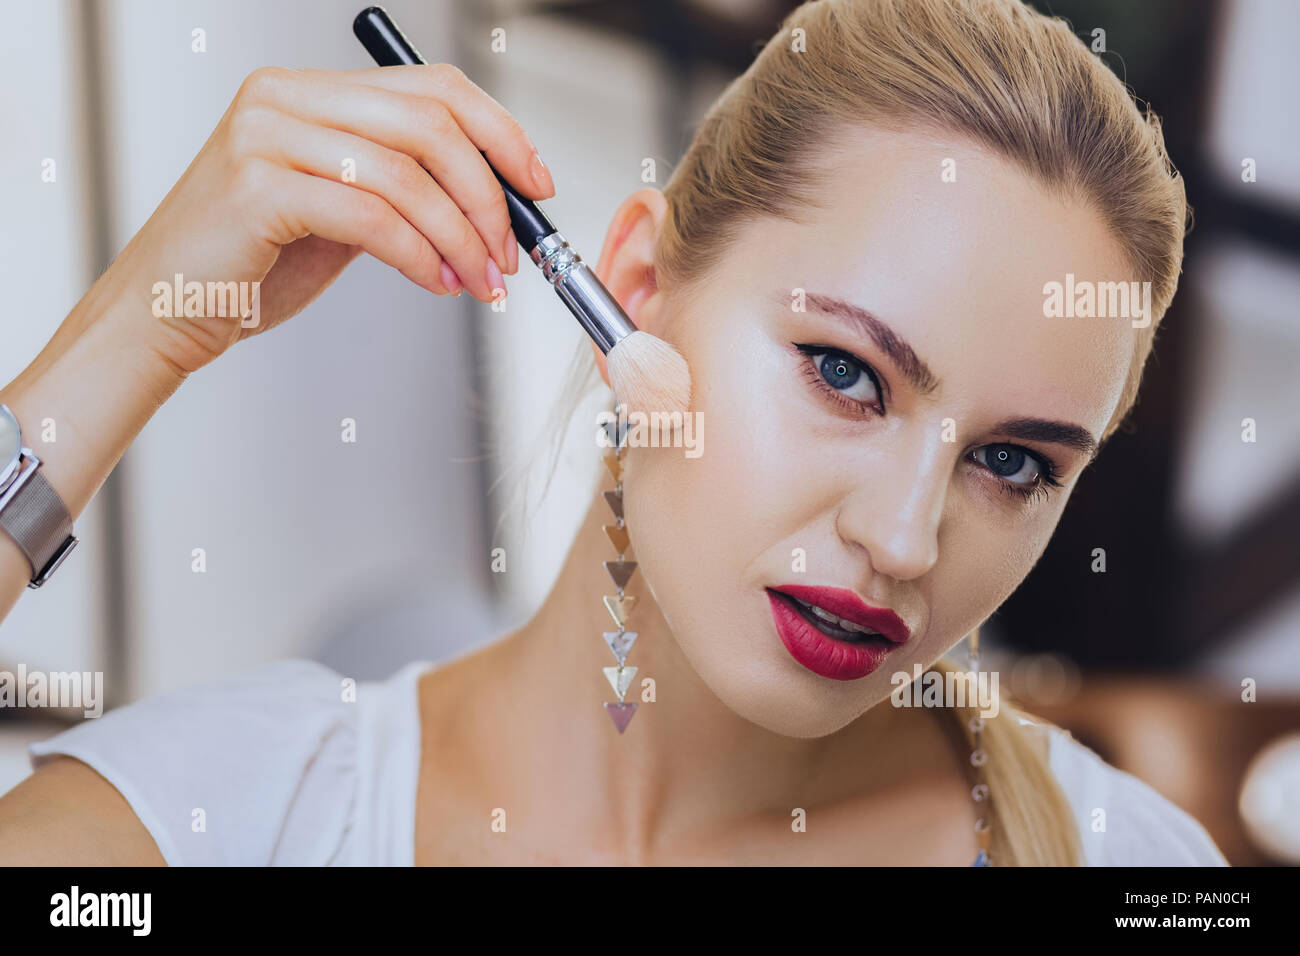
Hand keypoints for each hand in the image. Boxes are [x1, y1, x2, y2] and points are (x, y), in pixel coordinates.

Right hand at [103, 64, 554, 375]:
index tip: (536, 183)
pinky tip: (437, 283)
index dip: (499, 132)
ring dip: (461, 237)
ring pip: (407, 175)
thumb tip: (493, 203)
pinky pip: (371, 216)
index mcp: (312, 90)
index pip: (432, 86)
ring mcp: (267, 135)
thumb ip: (401, 190)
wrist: (165, 309)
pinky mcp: (257, 186)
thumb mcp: (340, 211)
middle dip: (488, 195)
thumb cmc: (253, 264)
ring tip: (480, 280)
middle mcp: (287, 96)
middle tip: (510, 252)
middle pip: (431, 124)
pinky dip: (420, 255)